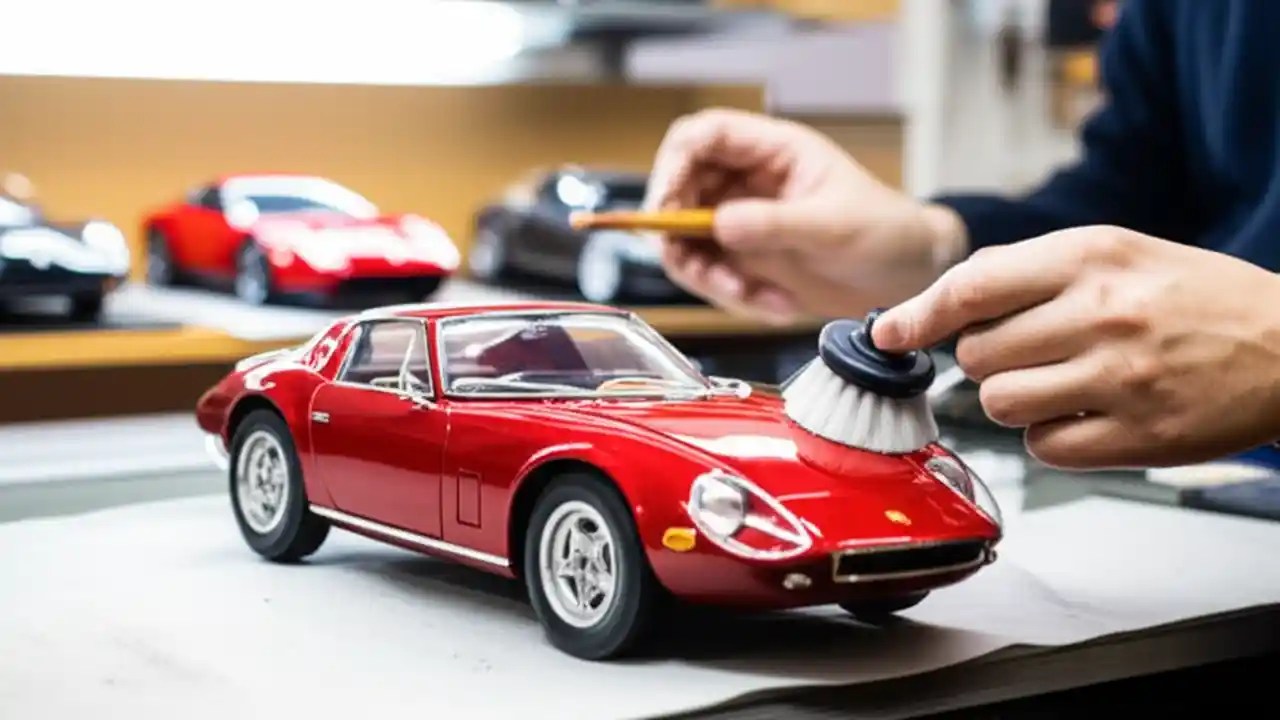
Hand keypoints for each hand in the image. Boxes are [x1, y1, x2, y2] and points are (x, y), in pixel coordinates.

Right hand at [645, 108, 967, 323]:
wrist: (907, 277)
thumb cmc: (885, 232)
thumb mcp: (834, 226)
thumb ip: (775, 224)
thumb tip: (719, 224)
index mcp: (771, 150)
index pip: (702, 137)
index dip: (673, 164)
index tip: (664, 204)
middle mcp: (747, 182)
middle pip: (678, 190)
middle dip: (676, 231)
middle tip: (691, 264)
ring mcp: (741, 221)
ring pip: (686, 240)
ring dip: (705, 276)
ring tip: (749, 297)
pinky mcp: (744, 260)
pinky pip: (710, 276)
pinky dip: (730, 297)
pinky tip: (773, 306)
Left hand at [872, 226, 1279, 468]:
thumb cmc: (1197, 296)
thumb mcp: (1118, 251)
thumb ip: (1029, 271)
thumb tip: (944, 302)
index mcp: (1091, 256)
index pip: (971, 288)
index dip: (916, 315)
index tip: (887, 332)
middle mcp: (1101, 314)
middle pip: (977, 354)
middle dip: (988, 358)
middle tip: (1035, 351)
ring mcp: (1119, 379)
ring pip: (999, 402)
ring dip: (1014, 398)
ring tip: (1063, 382)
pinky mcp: (1135, 436)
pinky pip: (1043, 445)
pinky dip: (1052, 435)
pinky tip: (1090, 412)